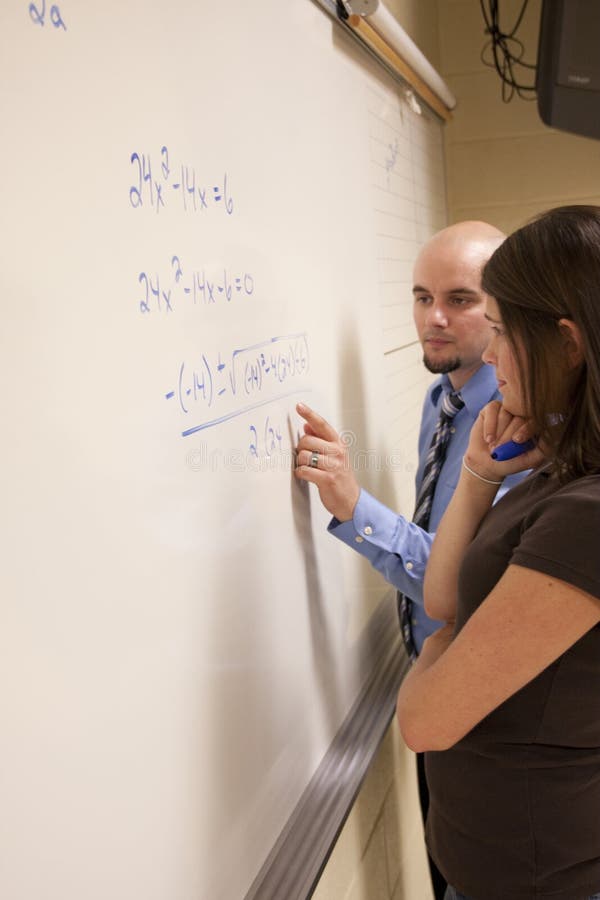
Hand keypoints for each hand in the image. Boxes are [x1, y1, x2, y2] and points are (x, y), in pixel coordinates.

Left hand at [294, 403, 359, 521]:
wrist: (350, 500)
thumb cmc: (340, 476)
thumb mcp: (334, 455)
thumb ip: (320, 439)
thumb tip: (306, 426)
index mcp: (338, 443)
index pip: (322, 424)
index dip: (309, 414)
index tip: (298, 406)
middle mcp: (337, 451)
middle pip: (306, 440)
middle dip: (301, 449)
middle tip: (307, 458)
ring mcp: (333, 465)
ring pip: (303, 456)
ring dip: (300, 463)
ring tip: (310, 469)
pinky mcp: (327, 479)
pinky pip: (303, 470)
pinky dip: (301, 474)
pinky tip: (307, 476)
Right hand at [464, 401, 544, 481]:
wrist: (487, 463)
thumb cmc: (511, 461)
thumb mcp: (530, 460)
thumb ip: (543, 449)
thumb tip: (550, 436)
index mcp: (536, 425)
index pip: (536, 421)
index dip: (526, 429)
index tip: (517, 440)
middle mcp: (524, 415)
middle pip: (519, 417)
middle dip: (508, 435)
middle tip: (500, 449)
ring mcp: (509, 409)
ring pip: (505, 413)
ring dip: (498, 432)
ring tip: (494, 446)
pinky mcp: (493, 408)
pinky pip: (493, 410)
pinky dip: (490, 426)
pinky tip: (488, 439)